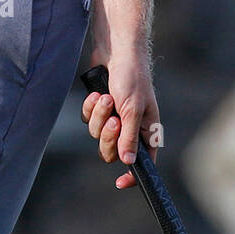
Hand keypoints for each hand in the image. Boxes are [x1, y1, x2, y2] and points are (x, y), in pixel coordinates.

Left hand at [81, 55, 159, 189]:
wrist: (115, 51)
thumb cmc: (132, 77)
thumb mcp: (133, 109)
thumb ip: (130, 136)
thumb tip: (128, 163)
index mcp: (147, 130)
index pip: (143, 162)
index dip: (132, 175)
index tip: (120, 182)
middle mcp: (130, 127)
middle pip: (112, 151)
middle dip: (108, 136)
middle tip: (113, 120)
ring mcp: (113, 117)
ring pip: (97, 135)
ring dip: (99, 116)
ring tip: (106, 98)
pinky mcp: (98, 107)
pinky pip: (88, 119)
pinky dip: (90, 107)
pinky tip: (97, 93)